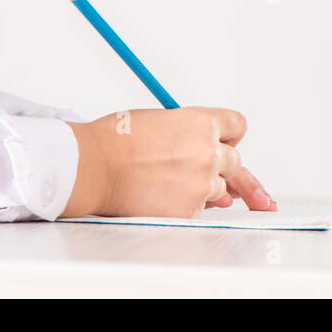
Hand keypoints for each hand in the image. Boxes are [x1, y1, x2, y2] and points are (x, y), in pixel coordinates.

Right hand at [62, 106, 276, 217]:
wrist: (94, 166)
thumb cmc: (117, 140)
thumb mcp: (160, 122)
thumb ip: (189, 137)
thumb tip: (212, 160)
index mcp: (201, 122)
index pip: (237, 126)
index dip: (230, 136)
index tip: (229, 144)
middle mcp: (208, 151)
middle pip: (237, 162)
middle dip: (229, 170)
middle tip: (230, 184)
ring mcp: (201, 182)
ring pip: (219, 189)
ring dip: (203, 189)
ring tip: (170, 184)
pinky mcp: (190, 208)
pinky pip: (199, 209)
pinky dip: (185, 206)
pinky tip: (161, 197)